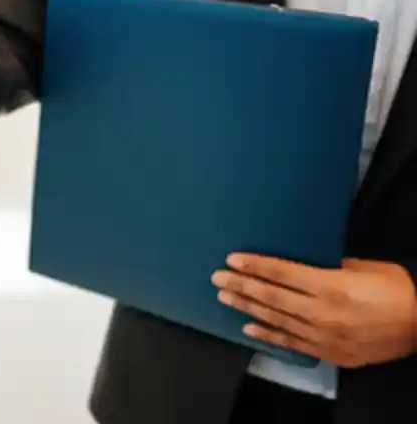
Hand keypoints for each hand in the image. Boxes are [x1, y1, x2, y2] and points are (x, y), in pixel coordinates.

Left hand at [213, 254, 416, 367]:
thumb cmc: (397, 289)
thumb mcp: (364, 266)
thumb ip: (330, 265)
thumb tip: (305, 263)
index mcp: (331, 286)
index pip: (282, 273)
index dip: (255, 266)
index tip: (232, 259)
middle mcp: (322, 313)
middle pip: (272, 297)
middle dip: (241, 286)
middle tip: (217, 278)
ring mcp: (325, 336)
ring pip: (277, 320)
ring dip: (248, 308)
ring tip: (225, 298)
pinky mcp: (331, 353)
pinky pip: (292, 344)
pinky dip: (269, 335)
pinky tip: (248, 328)